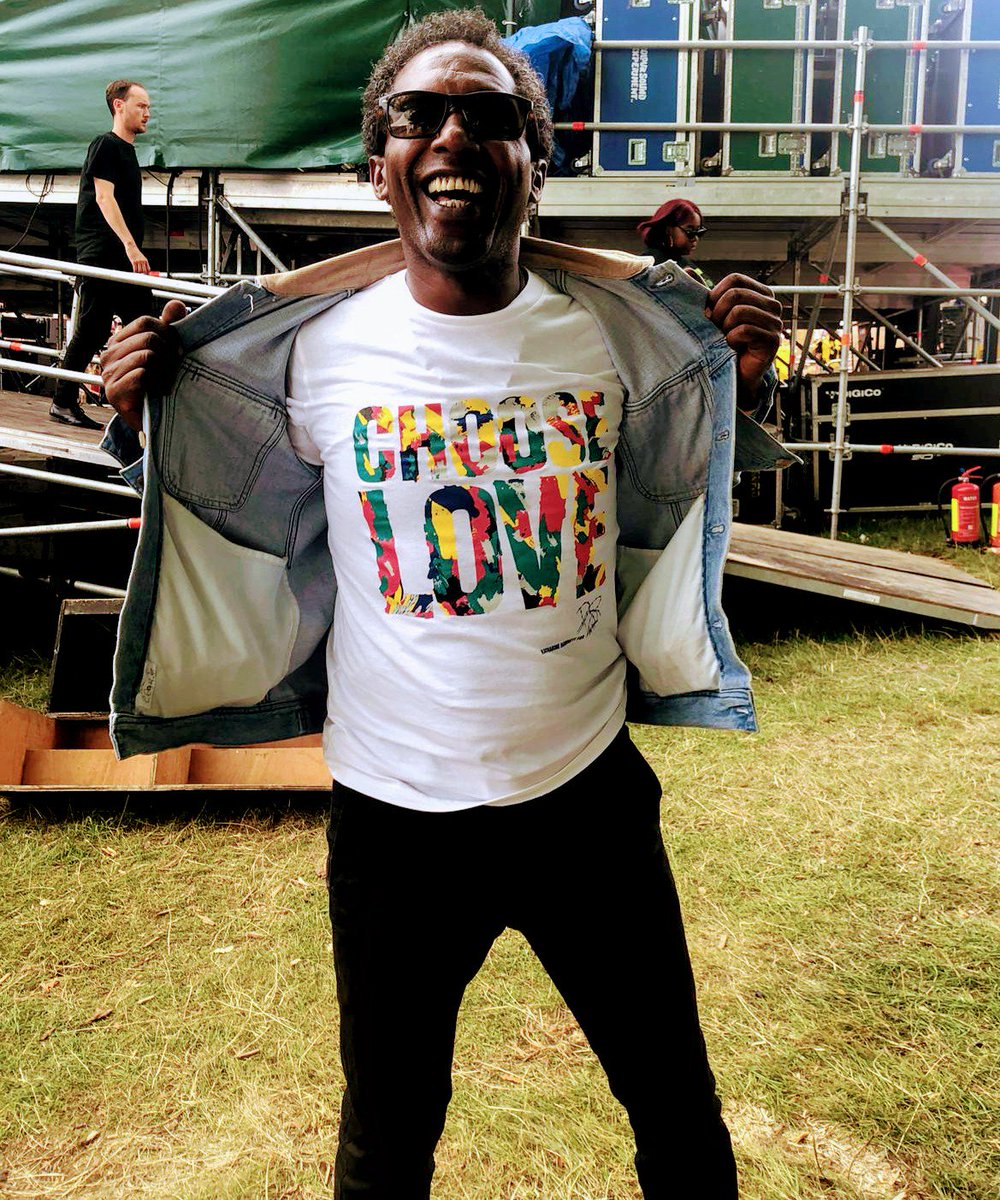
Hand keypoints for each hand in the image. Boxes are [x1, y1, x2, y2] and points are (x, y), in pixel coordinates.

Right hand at [100, 300, 185, 430]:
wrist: (155, 420)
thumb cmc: (159, 384)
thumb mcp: (167, 351)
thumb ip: (170, 326)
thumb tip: (176, 304)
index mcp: (119, 342)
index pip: (145, 321)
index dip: (167, 333)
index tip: (173, 350)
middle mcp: (109, 356)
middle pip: (148, 337)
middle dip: (168, 352)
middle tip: (171, 369)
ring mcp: (109, 374)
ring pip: (147, 355)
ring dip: (164, 369)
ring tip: (164, 381)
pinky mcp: (114, 393)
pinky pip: (141, 375)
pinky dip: (156, 383)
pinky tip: (158, 392)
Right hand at [127, 244, 150, 273]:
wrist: (132, 247)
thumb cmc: (136, 252)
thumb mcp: (142, 257)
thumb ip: (143, 262)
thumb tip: (144, 268)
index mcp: (146, 260)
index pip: (148, 269)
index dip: (147, 272)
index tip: (145, 275)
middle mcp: (143, 261)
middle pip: (144, 271)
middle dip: (143, 274)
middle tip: (141, 275)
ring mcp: (138, 262)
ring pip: (140, 271)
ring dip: (138, 273)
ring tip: (137, 273)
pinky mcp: (133, 262)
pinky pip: (135, 269)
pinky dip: (135, 271)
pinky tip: (134, 271)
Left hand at [704, 274, 782, 408]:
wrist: (730, 373)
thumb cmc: (721, 343)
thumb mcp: (711, 315)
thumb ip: (702, 293)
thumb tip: (688, 270)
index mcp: (759, 293)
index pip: (735, 279)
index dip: (716, 295)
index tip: (711, 313)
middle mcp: (771, 305)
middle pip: (736, 294)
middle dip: (718, 313)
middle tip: (717, 329)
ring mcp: (775, 323)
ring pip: (739, 311)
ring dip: (725, 327)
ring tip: (725, 338)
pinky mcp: (773, 340)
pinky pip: (744, 330)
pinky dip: (732, 339)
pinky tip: (732, 346)